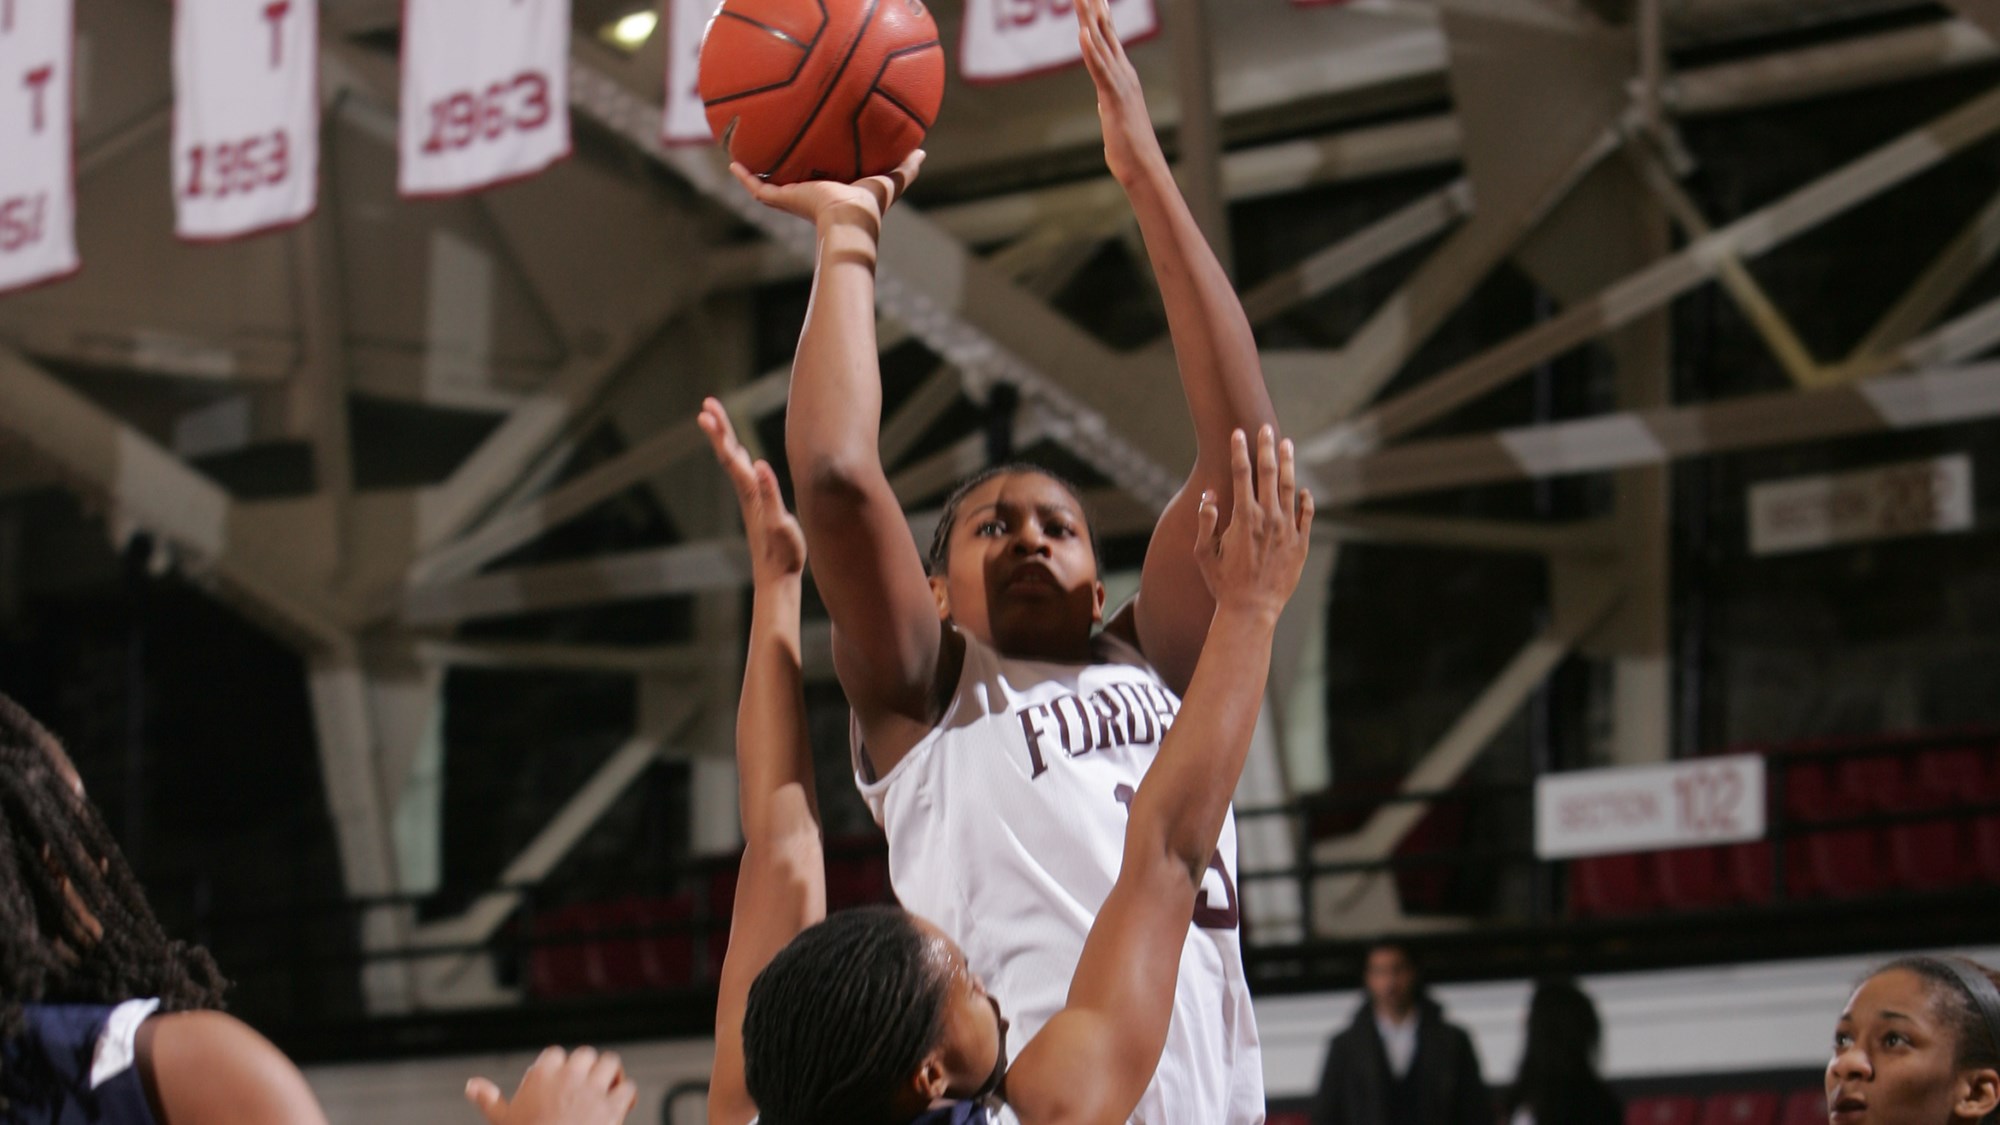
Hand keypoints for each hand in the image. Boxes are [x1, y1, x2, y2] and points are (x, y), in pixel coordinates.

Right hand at [465, 1046, 637, 1124]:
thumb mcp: (502, 1120)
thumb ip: (489, 1099)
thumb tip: (473, 1086)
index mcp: (542, 1073)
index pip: (556, 1054)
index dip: (559, 1069)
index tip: (559, 1084)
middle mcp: (569, 1075)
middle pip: (586, 1055)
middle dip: (587, 1069)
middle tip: (586, 1087)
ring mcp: (592, 1089)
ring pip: (610, 1063)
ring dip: (610, 1076)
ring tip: (606, 1091)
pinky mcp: (612, 1106)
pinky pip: (627, 1088)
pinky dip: (626, 1096)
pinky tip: (620, 1107)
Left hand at [699, 396, 805, 584]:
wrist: (776, 578)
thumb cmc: (782, 554)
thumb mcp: (780, 525)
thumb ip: (770, 496)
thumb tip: (760, 465)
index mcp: (750, 494)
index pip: (731, 458)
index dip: (721, 434)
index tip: (707, 413)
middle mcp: (746, 493)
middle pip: (728, 455)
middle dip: (719, 429)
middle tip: (707, 404)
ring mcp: (750, 499)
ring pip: (734, 462)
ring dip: (725, 439)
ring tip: (715, 418)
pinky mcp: (757, 504)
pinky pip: (743, 473)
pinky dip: (737, 456)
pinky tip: (738, 451)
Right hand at [728, 149, 925, 232]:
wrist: (850, 218)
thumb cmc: (870, 203)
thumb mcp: (890, 177)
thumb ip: (905, 166)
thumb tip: (922, 150)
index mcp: (830, 191)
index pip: (818, 176)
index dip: (813, 164)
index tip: (807, 147)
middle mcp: (808, 195)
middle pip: (790, 180)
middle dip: (780, 167)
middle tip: (770, 147)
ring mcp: (792, 198)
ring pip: (767, 184)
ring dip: (754, 172)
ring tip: (741, 152)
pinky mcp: (781, 199)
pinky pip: (757, 187)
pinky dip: (744, 176)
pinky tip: (732, 162)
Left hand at [1076, 0, 1167, 184]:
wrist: (1145, 167)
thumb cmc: (1131, 149)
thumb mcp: (1115, 119)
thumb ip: (1109, 104)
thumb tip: (1103, 103)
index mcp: (1123, 77)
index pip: (1108, 39)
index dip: (1100, 15)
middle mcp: (1124, 74)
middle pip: (1105, 32)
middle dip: (1093, 7)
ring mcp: (1120, 84)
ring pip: (1101, 44)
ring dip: (1089, 19)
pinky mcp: (1113, 98)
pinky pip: (1100, 70)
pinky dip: (1091, 51)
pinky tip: (1082, 33)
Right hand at [1194, 427, 1313, 619]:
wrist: (1251, 610)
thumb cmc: (1223, 583)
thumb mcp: (1203, 553)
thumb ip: (1205, 521)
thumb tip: (1209, 495)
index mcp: (1243, 518)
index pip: (1241, 475)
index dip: (1238, 451)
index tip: (1237, 433)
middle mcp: (1268, 519)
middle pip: (1268, 474)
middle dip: (1265, 448)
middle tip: (1266, 428)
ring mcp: (1288, 530)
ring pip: (1289, 488)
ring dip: (1287, 464)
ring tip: (1287, 444)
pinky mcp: (1301, 544)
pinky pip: (1306, 515)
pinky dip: (1305, 500)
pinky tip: (1303, 489)